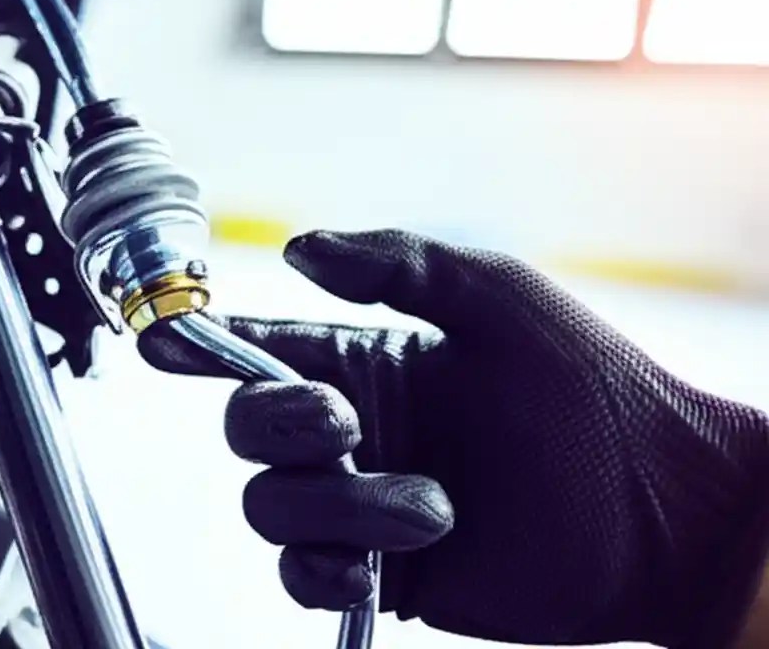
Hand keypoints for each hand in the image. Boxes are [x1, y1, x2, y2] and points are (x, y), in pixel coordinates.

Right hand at [140, 229, 768, 647]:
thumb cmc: (592, 389)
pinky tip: (395, 553)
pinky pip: (302, 575)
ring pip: (271, 507)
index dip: (201, 346)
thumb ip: (395, 265)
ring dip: (341, 506)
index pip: (258, 349)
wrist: (661, 507)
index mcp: (368, 360)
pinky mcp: (380, 573)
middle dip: (278, 424)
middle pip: (246, 430)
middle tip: (346, 421)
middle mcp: (353, 431)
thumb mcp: (498, 297)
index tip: (159, 340)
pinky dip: (331, 565)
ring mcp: (362, 505)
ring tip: (435, 505)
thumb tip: (297, 246)